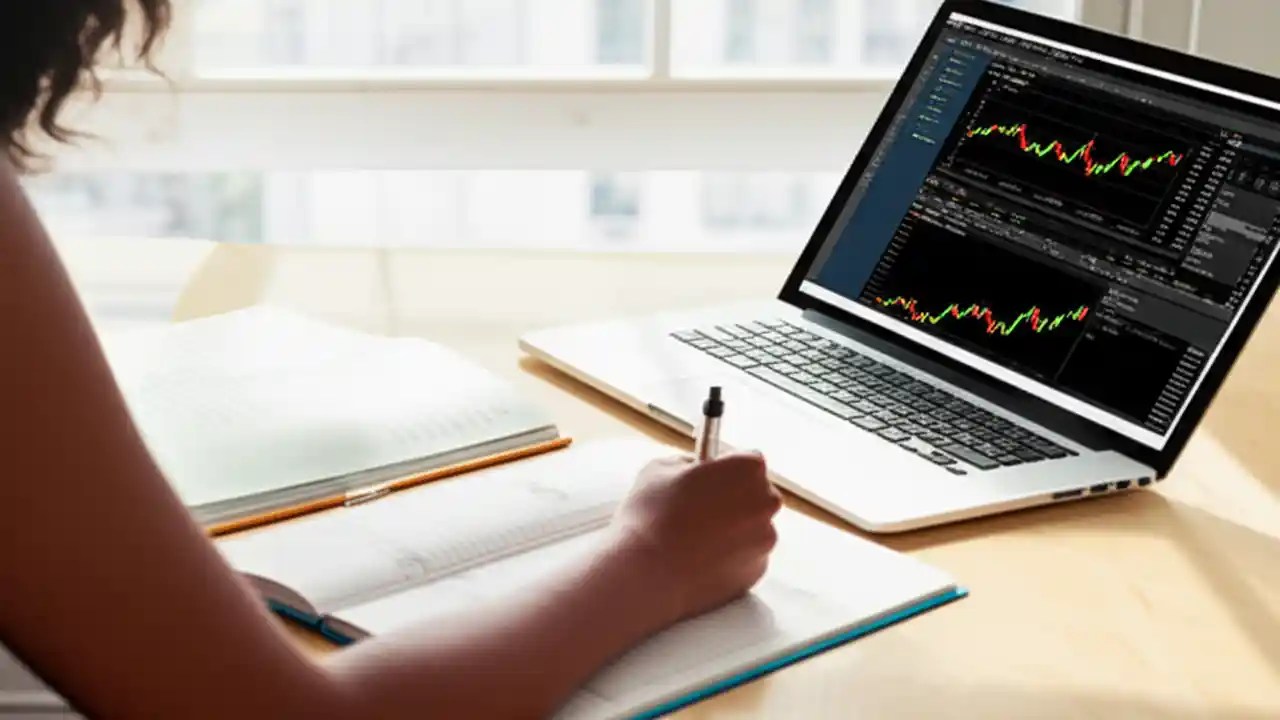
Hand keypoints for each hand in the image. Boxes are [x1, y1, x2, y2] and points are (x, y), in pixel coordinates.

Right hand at [609, 451, 782, 626]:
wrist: (647, 575)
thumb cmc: (651, 515)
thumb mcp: (660, 468)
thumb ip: (688, 463)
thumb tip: (695, 470)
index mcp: (748, 469)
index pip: (749, 459)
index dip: (726, 468)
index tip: (708, 478)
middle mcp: (766, 502)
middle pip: (757, 493)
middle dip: (734, 498)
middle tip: (698, 508)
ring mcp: (765, 539)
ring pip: (753, 527)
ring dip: (733, 529)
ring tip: (694, 538)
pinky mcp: (757, 571)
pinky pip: (747, 557)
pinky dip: (731, 557)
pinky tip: (700, 559)